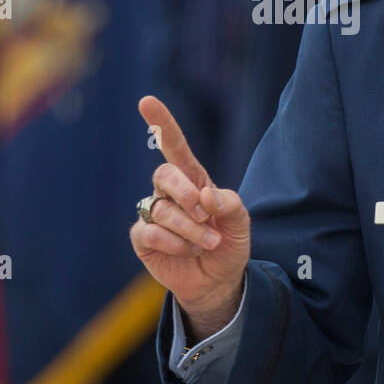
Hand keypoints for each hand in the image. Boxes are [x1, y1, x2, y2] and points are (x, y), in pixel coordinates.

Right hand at [131, 96, 249, 339]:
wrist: (219, 282)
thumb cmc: (228, 245)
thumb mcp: (241, 224)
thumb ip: (230, 204)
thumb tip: (205, 194)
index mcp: (193, 179)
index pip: (174, 145)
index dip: (161, 123)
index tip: (146, 101)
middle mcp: (170, 192)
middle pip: (164, 174)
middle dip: (185, 193)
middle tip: (205, 215)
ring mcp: (153, 213)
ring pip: (162, 209)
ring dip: (190, 229)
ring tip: (208, 242)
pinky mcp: (143, 238)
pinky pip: (149, 232)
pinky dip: (173, 243)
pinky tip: (186, 251)